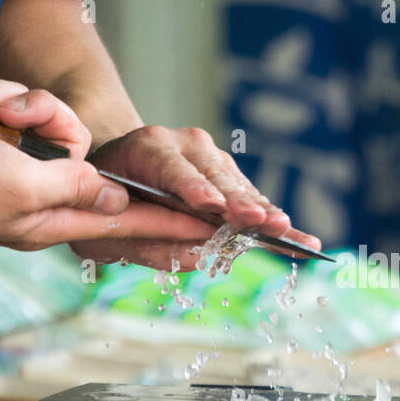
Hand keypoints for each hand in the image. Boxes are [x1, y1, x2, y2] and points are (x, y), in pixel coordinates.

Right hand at [0, 73, 219, 250]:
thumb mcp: (24, 187)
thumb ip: (80, 191)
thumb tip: (122, 200)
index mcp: (51, 216)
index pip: (127, 220)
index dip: (170, 221)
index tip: (213, 225)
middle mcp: (35, 193)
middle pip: (80, 147)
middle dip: (46, 118)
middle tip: (7, 115)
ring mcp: (7, 166)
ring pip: (35, 115)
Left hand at [72, 124, 321, 269]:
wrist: (112, 165)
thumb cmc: (103, 201)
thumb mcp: (106, 227)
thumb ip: (147, 242)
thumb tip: (198, 257)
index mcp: (144, 149)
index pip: (170, 169)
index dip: (192, 188)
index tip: (212, 206)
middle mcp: (181, 143)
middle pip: (216, 177)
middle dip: (240, 203)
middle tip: (263, 223)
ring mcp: (208, 155)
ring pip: (238, 186)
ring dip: (263, 212)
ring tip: (287, 231)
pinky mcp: (225, 171)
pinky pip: (248, 195)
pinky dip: (267, 217)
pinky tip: (296, 237)